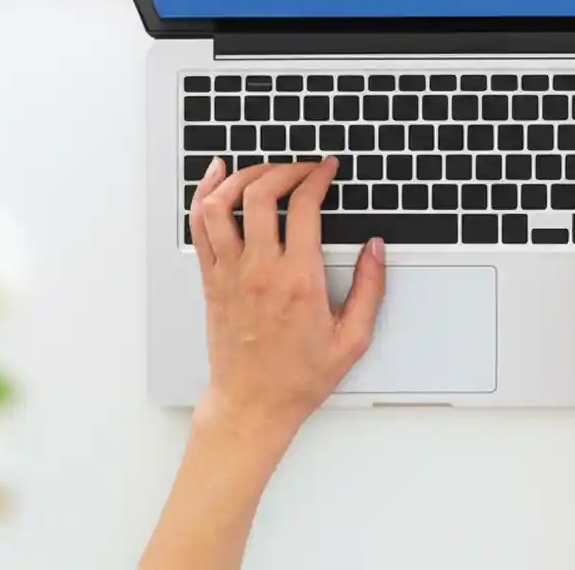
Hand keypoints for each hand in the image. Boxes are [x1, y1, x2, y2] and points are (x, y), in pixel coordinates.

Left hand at [188, 157, 385, 445]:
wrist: (253, 404)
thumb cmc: (298, 377)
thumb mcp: (352, 339)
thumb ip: (370, 289)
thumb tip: (375, 249)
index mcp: (298, 281)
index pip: (303, 208)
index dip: (317, 178)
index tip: (326, 170)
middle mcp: (260, 271)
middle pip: (260, 195)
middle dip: (283, 169)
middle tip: (301, 169)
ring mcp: (230, 274)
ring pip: (221, 205)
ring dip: (241, 176)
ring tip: (262, 170)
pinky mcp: (211, 281)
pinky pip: (199, 227)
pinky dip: (205, 195)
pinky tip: (216, 179)